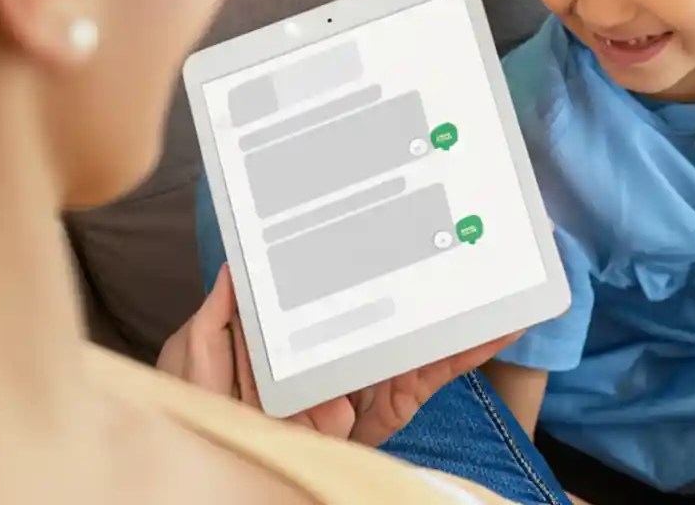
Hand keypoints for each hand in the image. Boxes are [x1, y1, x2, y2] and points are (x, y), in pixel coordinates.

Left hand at [159, 264, 522, 447]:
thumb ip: (218, 317)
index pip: (328, 283)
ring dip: (458, 303)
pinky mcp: (391, 405)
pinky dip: (466, 353)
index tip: (382, 218)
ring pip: (419, 331)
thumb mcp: (197, 360)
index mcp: (293, 334)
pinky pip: (431, 375)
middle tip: (466, 230)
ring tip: (496, 271)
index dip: (354, 253)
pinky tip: (497, 328)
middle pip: (387, 299)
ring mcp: (368, 377)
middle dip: (423, 268)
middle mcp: (337, 350)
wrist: (231, 477)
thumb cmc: (206, 416)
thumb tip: (239, 268)